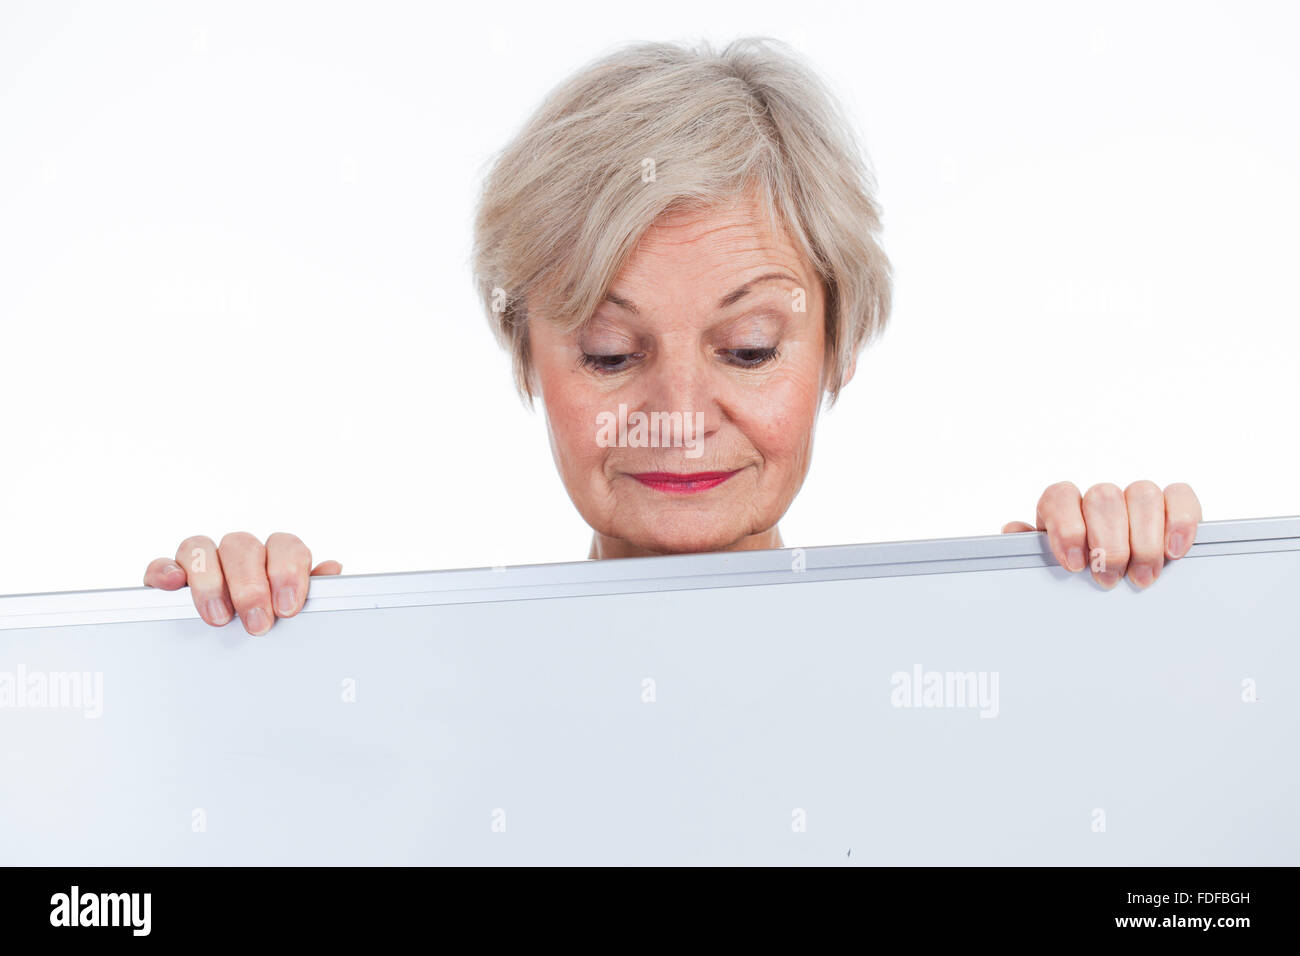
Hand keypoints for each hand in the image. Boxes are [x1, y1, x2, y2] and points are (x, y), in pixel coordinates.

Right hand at [143, 532, 341, 634]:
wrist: (229, 660)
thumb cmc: (268, 628)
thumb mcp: (293, 617)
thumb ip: (314, 594)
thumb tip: (332, 569)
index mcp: (274, 559)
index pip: (285, 546)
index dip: (287, 572)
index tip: (288, 607)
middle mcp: (239, 555)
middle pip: (243, 546)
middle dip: (250, 585)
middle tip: (257, 622)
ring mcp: (201, 562)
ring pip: (200, 547)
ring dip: (210, 581)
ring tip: (219, 617)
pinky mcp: (167, 577)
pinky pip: (161, 563)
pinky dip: (165, 570)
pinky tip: (173, 585)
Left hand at [1001, 482, 1201, 588]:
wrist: (1109, 588)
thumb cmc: (1075, 576)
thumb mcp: (1049, 569)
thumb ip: (1030, 549)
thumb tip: (1014, 530)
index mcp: (1062, 508)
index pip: (1060, 496)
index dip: (1067, 527)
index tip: (1074, 565)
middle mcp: (1098, 499)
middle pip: (1103, 497)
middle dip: (1108, 543)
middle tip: (1109, 579)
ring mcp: (1135, 499)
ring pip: (1142, 494)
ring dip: (1144, 540)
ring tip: (1142, 577)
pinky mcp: (1172, 506)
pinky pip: (1179, 495)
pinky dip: (1180, 521)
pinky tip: (1174, 551)